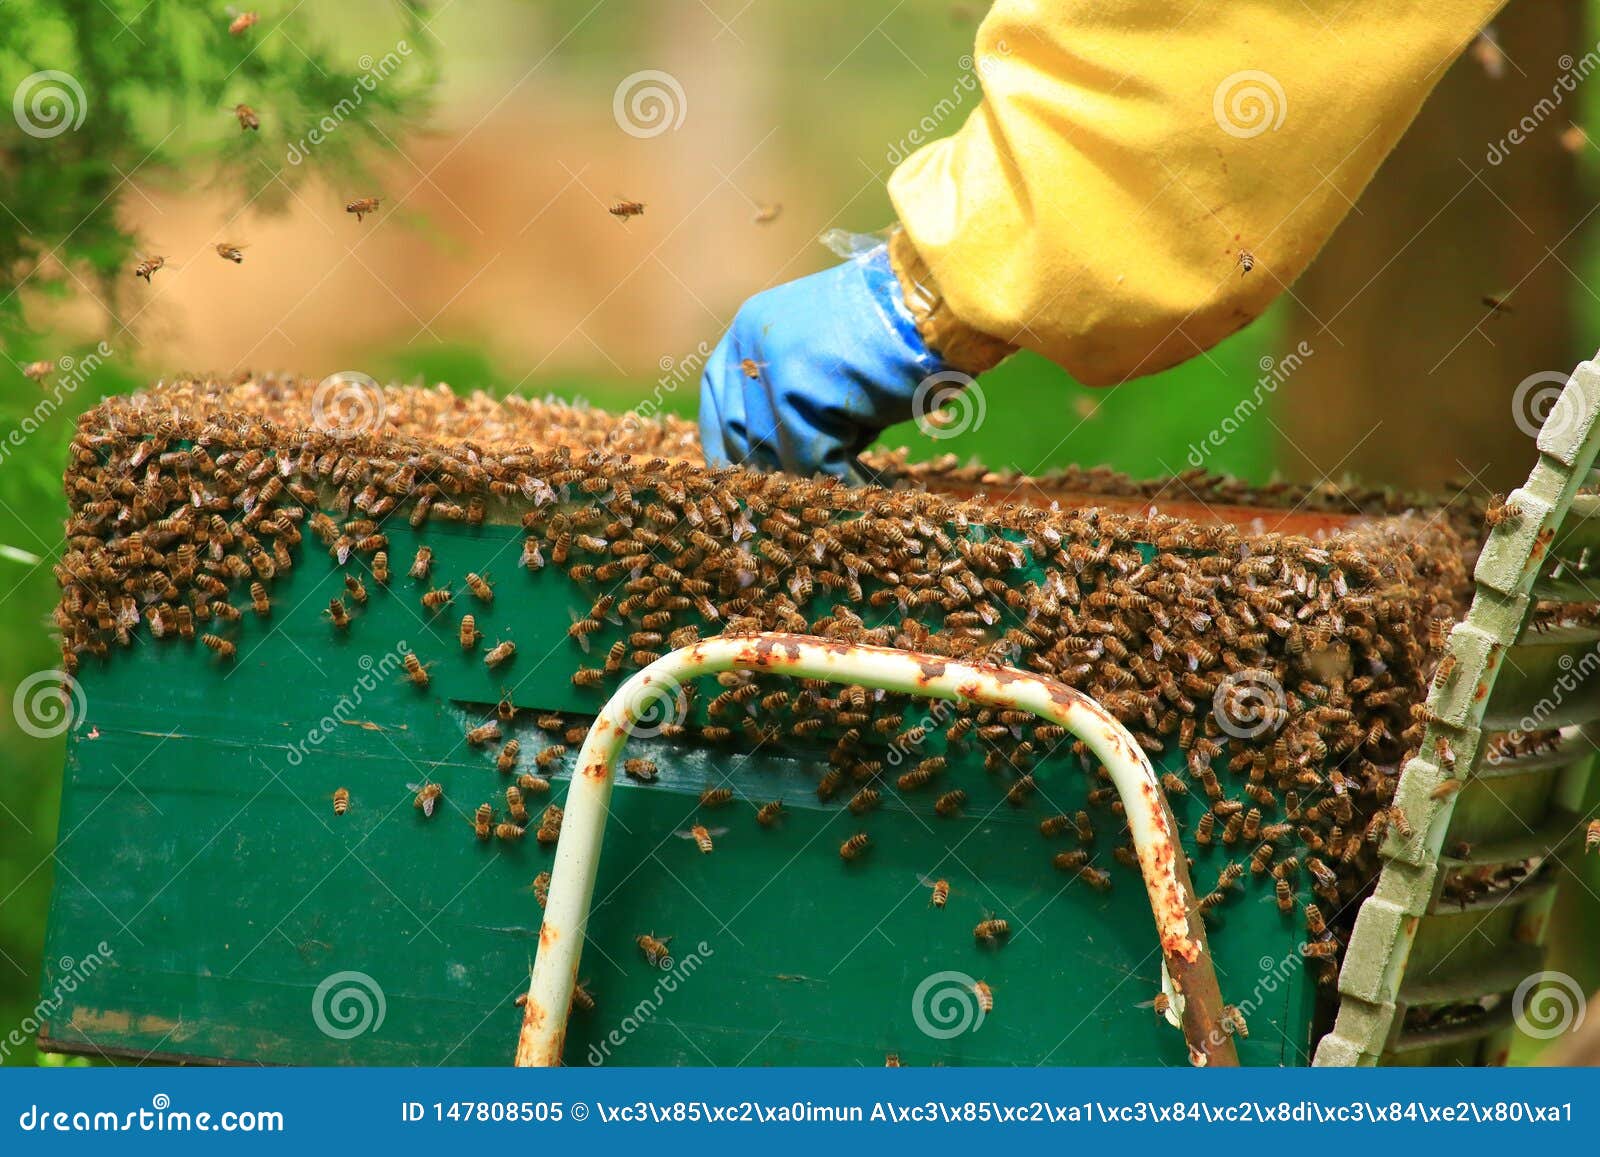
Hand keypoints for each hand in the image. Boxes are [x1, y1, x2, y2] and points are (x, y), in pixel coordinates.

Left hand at [698, 242, 950, 479]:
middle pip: (740, 432)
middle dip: (770, 469)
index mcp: (748, 329)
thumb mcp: (825, 359)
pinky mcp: (801, 390)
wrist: (935, 298)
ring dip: (808, 479)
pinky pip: (812, 458)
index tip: (743, 479)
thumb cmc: (895, 331)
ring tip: (836, 493)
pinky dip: (837, 480)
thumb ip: (795, 398)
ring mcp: (773, 364)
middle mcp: (750, 343)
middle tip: (799, 495)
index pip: (718, 400)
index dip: (728, 446)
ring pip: (775, 450)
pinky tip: (859, 487)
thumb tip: (783, 460)